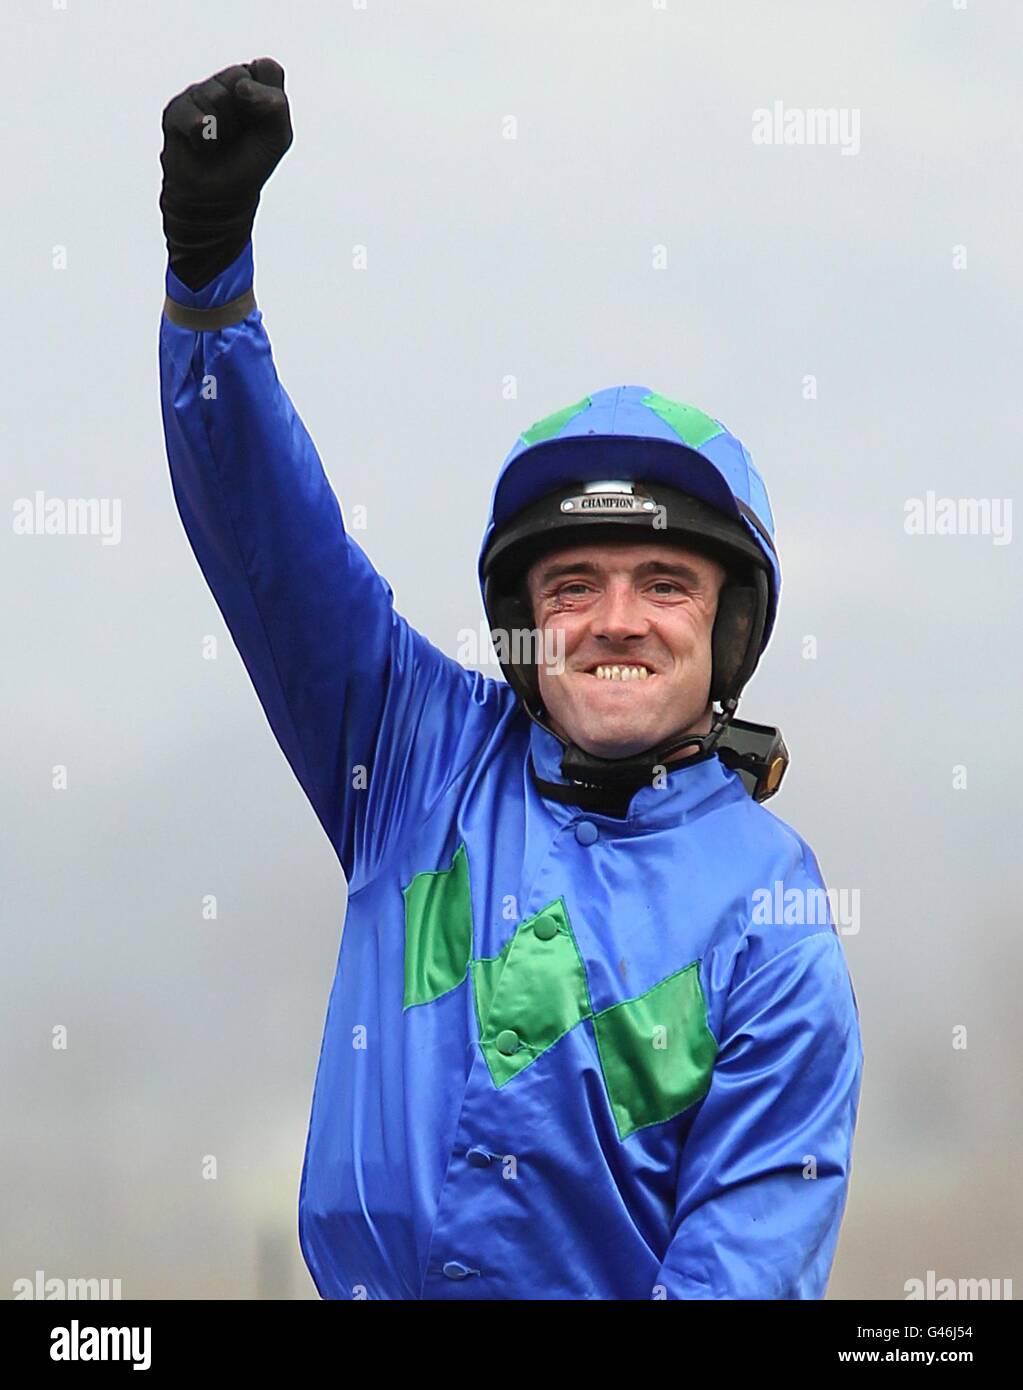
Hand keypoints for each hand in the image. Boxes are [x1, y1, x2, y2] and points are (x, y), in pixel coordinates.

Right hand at [160, 58, 292, 290]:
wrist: (218, 199)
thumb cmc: (249, 165)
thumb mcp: (277, 136)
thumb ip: (275, 104)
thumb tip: (241, 87)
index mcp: (251, 85)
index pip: (266, 68)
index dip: (267, 99)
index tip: (262, 122)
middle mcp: (223, 85)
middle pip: (239, 77)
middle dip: (245, 114)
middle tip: (238, 136)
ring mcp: (198, 95)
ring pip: (216, 95)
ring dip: (225, 128)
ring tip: (219, 143)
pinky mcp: (176, 111)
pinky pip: (194, 115)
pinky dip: (203, 136)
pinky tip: (203, 146)